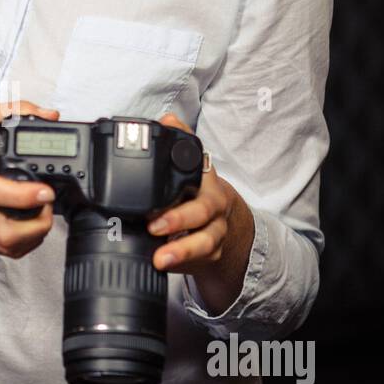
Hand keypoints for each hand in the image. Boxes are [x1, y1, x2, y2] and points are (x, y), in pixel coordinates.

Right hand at [0, 100, 59, 257]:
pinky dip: (21, 244)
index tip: (47, 191)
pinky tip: (29, 227)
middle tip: (48, 206)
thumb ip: (19, 110)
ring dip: (33, 236)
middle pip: (3, 231)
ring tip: (42, 215)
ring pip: (4, 246)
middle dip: (37, 225)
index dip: (25, 196)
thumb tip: (51, 116)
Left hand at [146, 113, 253, 303]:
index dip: (186, 174)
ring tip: (160, 257)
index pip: (201, 170)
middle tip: (154, 225)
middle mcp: (214, 207)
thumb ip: (180, 142)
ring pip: (204, 242)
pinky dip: (180, 264)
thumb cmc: (200, 193)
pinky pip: (198, 262)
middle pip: (202, 212)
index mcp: (206, 180)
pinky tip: (163, 265)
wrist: (229, 226)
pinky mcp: (209, 255)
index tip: (160, 179)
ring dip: (182, 250)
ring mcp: (215, 232)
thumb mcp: (193, 166)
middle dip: (179, 219)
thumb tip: (168, 118)